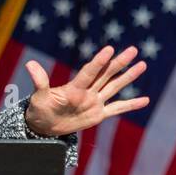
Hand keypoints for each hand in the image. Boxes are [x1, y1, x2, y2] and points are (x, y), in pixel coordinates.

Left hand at [23, 45, 148, 137]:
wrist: (44, 125)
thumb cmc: (40, 109)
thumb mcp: (38, 96)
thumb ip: (39, 81)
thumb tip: (29, 63)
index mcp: (74, 88)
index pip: (89, 72)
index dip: (98, 62)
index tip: (109, 49)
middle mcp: (87, 92)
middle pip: (106, 75)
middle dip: (119, 63)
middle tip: (133, 50)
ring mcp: (94, 102)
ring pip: (114, 87)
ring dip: (128, 77)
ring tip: (142, 65)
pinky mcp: (98, 115)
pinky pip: (117, 109)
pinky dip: (131, 105)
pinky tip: (146, 100)